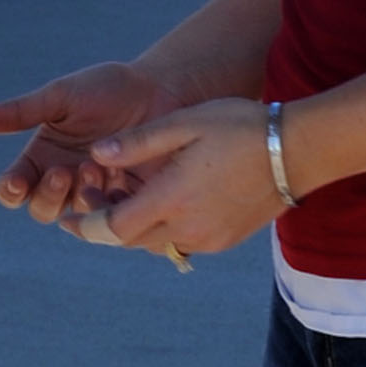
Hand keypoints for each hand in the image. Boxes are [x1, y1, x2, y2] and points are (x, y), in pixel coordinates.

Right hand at [0, 57, 173, 224]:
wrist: (162, 89)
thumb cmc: (108, 87)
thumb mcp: (60, 96)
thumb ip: (19, 112)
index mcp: (43, 157)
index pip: (14, 187)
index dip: (10, 190)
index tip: (16, 182)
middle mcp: (66, 179)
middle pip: (41, 210)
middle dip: (48, 195)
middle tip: (65, 171)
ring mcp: (97, 193)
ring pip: (75, 218)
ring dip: (79, 198)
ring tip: (96, 168)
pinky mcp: (129, 201)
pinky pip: (113, 218)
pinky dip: (112, 203)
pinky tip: (120, 178)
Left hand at [80, 100, 282, 260]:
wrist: (300, 151)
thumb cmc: (242, 127)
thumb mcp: (185, 123)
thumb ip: (138, 142)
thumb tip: (96, 153)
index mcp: (172, 199)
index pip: (113, 228)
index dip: (85, 226)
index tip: (65, 220)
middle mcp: (188, 228)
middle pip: (130, 241)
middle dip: (105, 226)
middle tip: (90, 201)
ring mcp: (209, 238)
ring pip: (156, 243)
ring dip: (134, 227)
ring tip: (126, 197)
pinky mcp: (225, 240)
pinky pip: (181, 242)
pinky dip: (162, 229)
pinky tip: (163, 203)